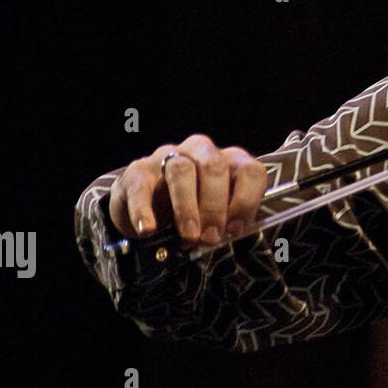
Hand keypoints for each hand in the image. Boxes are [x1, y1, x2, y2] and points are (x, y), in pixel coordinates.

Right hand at [108, 134, 267, 243]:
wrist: (145, 209)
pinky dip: (145, 210)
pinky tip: (149, 229)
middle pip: (214, 166)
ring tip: (189, 236)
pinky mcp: (138, 170)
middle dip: (215, 206)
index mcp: (228, 161)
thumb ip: (225, 220)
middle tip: (210, 237)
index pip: (249, 170)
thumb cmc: (189, 211)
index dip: (246, 200)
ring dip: (187, 207)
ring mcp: (168, 156)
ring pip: (181, 170)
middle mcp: (201, 151)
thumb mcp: (213, 215)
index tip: (235, 229)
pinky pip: (142, 186)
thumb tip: (228, 233)